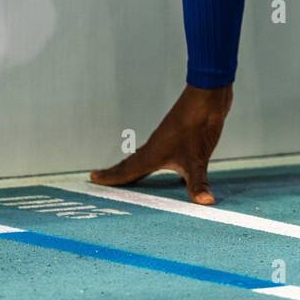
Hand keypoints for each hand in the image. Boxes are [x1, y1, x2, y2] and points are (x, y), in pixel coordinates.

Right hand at [90, 83, 232, 204]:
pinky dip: (156, 162)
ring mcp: (166, 139)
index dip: (111, 177)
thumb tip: (205, 203)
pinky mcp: (179, 135)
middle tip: (100, 178)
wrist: (208, 96)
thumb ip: (198, 182)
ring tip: (128, 176)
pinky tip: (169, 167)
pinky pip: (161, 153)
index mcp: (152, 154)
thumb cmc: (197, 125)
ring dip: (135, 167)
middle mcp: (155, 146)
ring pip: (145, 157)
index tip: (92, 178)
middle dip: (116, 173)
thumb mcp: (198, 158)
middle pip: (131, 163)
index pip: (127, 170)